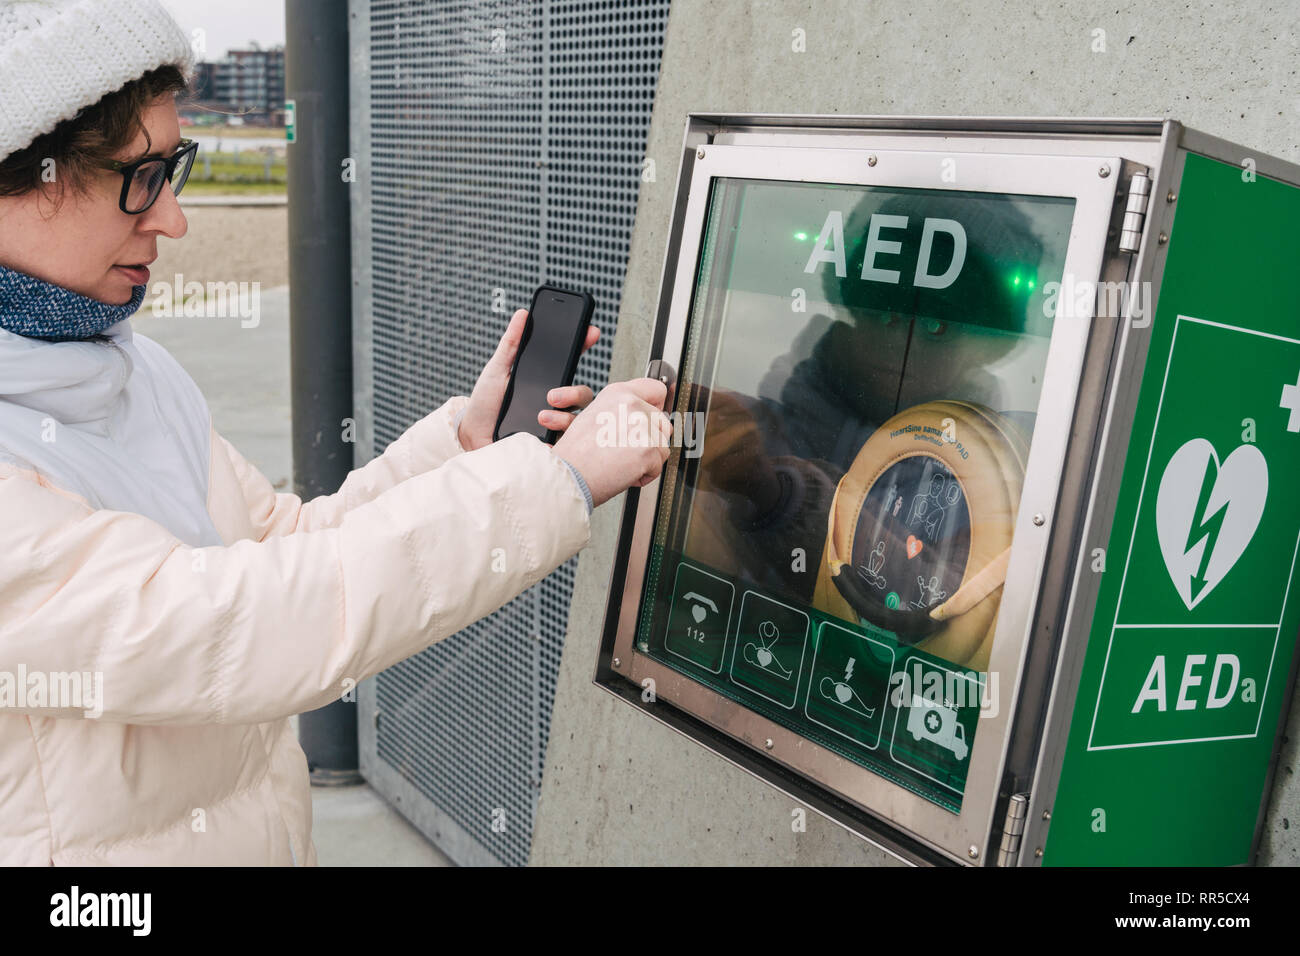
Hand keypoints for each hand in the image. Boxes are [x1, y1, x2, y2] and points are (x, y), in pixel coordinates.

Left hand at [457, 308, 600, 450]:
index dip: (584, 346)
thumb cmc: (485, 404)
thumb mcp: (497, 370)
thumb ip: (512, 344)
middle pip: (584, 394)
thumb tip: (522, 314)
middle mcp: (556, 403)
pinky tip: (543, 429)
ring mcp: (556, 424)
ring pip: (581, 418)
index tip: (591, 332)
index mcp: (546, 381)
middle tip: (552, 394)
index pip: (572, 362)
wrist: (473, 436)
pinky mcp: (553, 445)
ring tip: (540, 415)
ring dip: (564, 415)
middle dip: (575, 392)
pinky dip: (559, 432)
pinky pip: (570, 439)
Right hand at [551, 377, 671, 508]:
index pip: (655, 389)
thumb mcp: (592, 418)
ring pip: (662, 445)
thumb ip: (620, 413)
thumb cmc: (574, 455)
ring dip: (646, 459)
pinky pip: (658, 465)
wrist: (568, 475)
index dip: (657, 405)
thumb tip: (641, 420)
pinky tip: (624, 472)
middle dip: (650, 440)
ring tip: (622, 462)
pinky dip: (644, 475)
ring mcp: (641, 424)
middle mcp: (631, 403)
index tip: (656, 414)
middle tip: (629, 451)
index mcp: (618, 393)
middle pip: (662, 422)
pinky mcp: (649, 446)